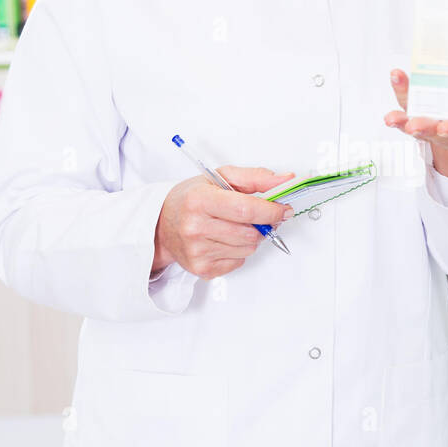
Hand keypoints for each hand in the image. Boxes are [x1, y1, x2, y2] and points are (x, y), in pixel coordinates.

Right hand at [152, 166, 294, 279]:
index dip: (271, 210)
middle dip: (263, 225)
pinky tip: (224, 239)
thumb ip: (256, 178)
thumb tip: (286, 180)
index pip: (246, 210)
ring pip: (248, 248)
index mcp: (199, 200)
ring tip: (235, 226)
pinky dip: (239, 250)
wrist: (161, 225)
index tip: (284, 208)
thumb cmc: (191, 199)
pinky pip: (239, 261)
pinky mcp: (202, 269)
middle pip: (251, 233)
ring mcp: (198, 251)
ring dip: (251, 237)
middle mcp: (195, 227)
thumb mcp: (219, 177)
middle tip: (260, 216)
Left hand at [384, 65, 447, 176]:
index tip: (445, 127)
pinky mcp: (423, 118)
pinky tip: (396, 81)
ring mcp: (437, 130)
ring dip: (404, 122)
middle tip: (413, 125)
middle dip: (425, 130)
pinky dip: (401, 97)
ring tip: (392, 117)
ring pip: (420, 129)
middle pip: (439, 137)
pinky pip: (410, 111)